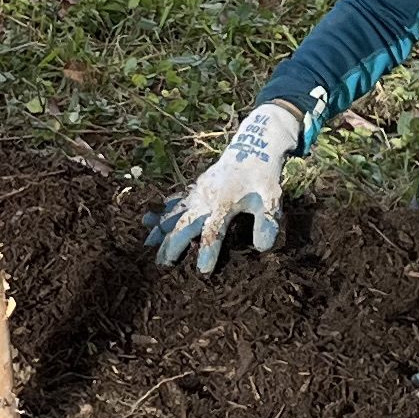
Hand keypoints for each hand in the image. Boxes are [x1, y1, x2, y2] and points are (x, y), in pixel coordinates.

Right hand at [148, 101, 299, 272]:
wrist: (254, 147)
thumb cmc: (263, 178)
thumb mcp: (271, 199)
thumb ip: (266, 222)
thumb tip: (261, 247)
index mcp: (224, 204)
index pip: (213, 232)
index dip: (208, 251)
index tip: (202, 270)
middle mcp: (206, 198)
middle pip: (184, 225)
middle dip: (172, 245)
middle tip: (162, 264)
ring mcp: (198, 192)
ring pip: (174, 213)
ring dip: (160, 228)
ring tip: (147, 243)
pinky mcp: (196, 187)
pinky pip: (176, 201)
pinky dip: (162, 210)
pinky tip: (151, 218)